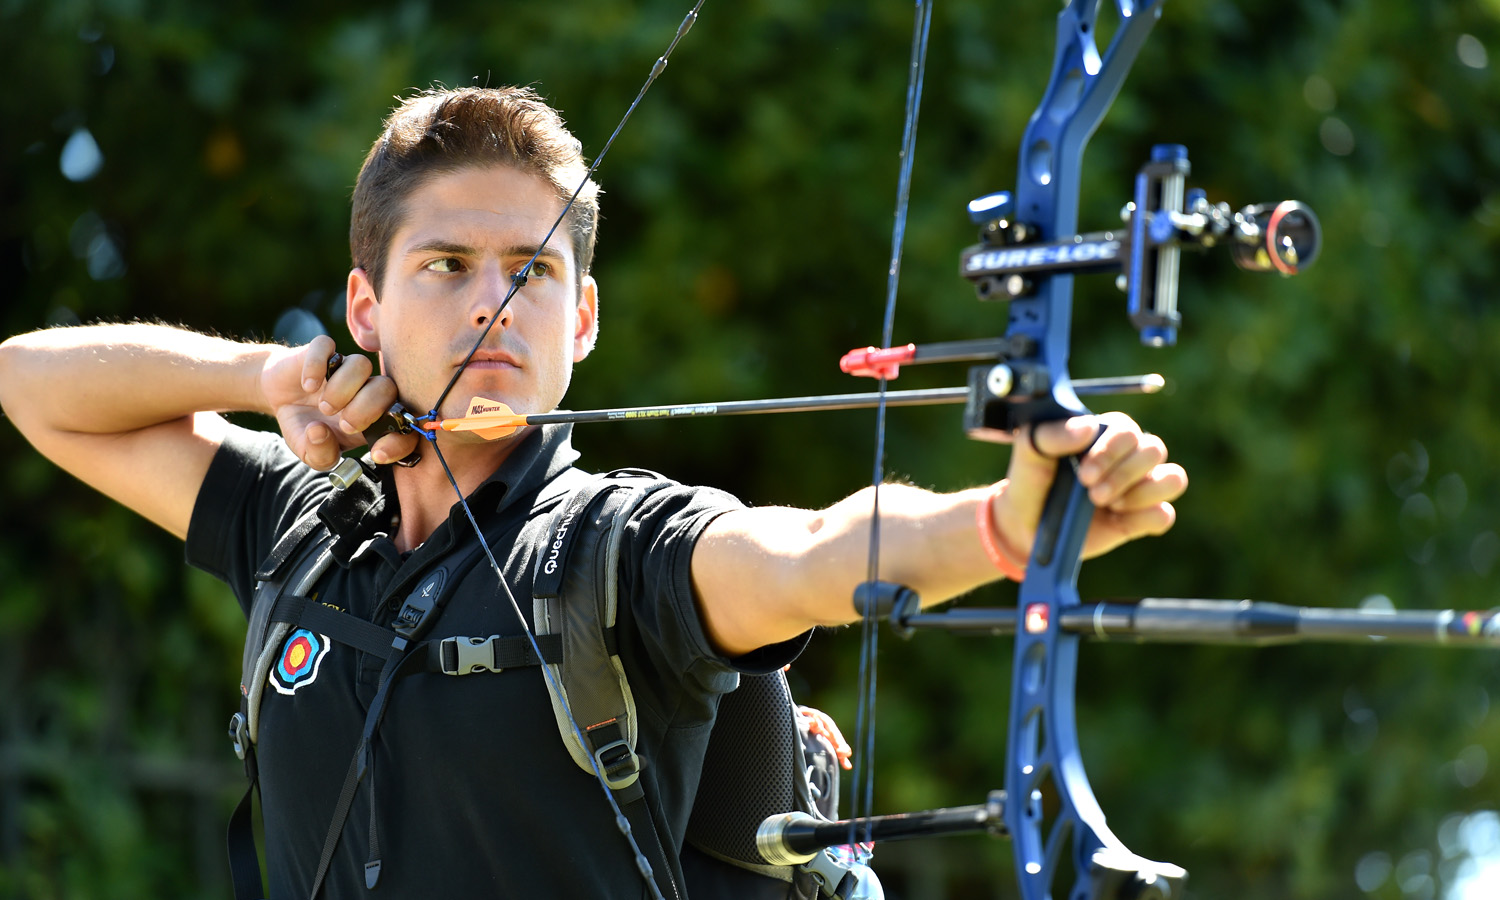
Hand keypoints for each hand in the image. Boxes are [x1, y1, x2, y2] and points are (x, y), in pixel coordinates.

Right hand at [260, 335, 418, 469]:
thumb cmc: (306, 427)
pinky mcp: (322, 351)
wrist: (279, 398)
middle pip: (387, 388)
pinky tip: (307, 385)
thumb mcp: (311, 452)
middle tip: (344, 422)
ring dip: (342, 389)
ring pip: (361, 364)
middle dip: (366, 409)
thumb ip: (320, 455)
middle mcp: (366, 389)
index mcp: (374, 418)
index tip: (376, 452)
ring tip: (325, 407)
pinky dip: (316, 366)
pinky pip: (326, 346)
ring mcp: (345, 368)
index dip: (399, 440)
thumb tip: (320, 433)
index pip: (404, 424)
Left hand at [993, 412, 1186, 561]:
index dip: (1111, 451)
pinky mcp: (1141, 517)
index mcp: (1104, 433)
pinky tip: (1119, 519)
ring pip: (1173, 478)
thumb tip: (1087, 426)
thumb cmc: (1030, 483)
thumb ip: (1050, 435)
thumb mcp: (1029, 454)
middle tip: (1092, 494)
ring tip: (1109, 505)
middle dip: (1123, 474)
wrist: (1027, 527)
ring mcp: (1138, 486)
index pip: (1127, 429)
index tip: (1083, 474)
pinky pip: (1165, 514)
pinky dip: (1147, 517)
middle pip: (1154, 450)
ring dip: (1143, 493)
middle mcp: (1127, 456)